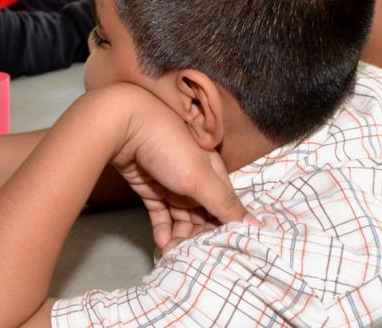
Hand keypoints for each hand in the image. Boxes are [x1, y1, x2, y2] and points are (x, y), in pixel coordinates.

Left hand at [108, 87, 256, 251]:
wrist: (124, 127)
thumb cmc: (169, 147)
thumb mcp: (201, 178)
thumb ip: (225, 204)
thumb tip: (257, 225)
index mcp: (214, 174)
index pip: (225, 208)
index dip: (224, 229)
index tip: (221, 251)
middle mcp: (195, 180)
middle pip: (203, 216)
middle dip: (198, 236)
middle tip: (190, 255)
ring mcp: (171, 185)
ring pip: (181, 218)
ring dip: (179, 236)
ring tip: (173, 252)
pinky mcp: (149, 190)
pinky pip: (160, 215)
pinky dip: (162, 229)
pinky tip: (162, 243)